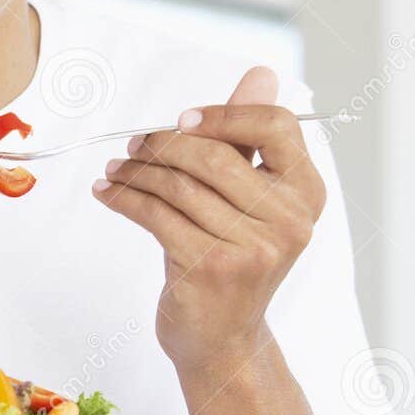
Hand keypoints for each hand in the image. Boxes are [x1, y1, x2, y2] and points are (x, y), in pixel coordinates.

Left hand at [92, 65, 326, 375]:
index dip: (225, 115)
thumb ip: (249, 139)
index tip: (183, 121)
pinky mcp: (210, 267)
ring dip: (136, 172)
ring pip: (179, 186)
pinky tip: (108, 192)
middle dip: (163, 144)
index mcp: (305, 193)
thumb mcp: (249, 201)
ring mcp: (252, 247)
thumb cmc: (232, 261)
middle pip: (214, 155)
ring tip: (116, 169)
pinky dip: (124, 198)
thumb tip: (260, 73)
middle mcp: (289, 220)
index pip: (276, 127)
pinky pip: (156, 215)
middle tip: (133, 145)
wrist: (222, 341)